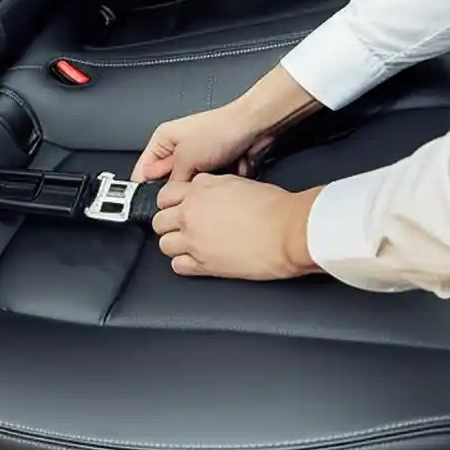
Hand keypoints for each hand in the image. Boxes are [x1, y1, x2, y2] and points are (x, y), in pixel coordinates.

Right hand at [131, 66, 322, 182]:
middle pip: (164, 181)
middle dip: (173, 190)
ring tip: (200, 189)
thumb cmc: (220, 130)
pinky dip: (207, 189)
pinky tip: (212, 189)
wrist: (253, 128)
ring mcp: (194, 158)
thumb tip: (166, 199)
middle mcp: (176, 149)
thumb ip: (171, 181)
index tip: (152, 204)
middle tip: (181, 197)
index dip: (146, 188)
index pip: (143, 171)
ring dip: (192, 190)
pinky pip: (202, 186)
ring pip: (185, 186)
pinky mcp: (211, 166)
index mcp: (162, 140)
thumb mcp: (186, 158)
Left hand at [152, 173, 323, 279]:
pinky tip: (197, 261)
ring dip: (175, 245)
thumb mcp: (238, 183)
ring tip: (191, 246)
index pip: (165, 196)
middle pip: (159, 221)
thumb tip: (204, 190)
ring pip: (164, 244)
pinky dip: (184, 264)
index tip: (177, 209)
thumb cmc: (275, 207)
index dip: (171, 204)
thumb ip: (213, 186)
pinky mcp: (203, 264)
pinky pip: (177, 266)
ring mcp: (194, 240)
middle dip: (169, 225)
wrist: (290, 230)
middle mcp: (191, 213)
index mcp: (200, 190)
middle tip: (183, 228)